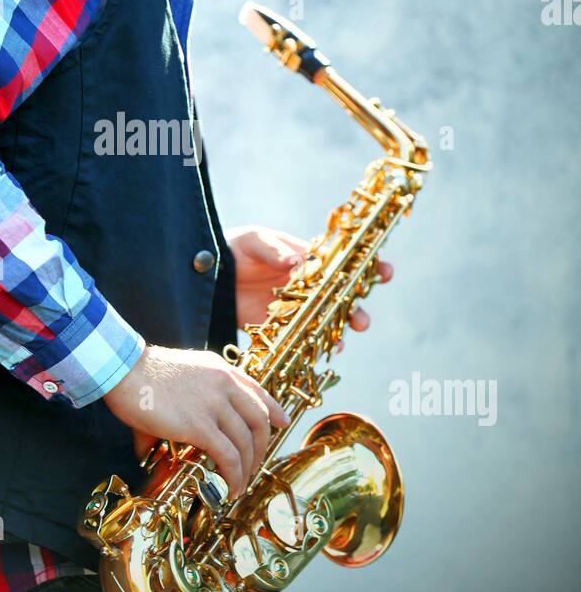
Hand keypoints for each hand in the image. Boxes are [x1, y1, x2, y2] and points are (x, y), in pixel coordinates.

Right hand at [103, 344, 291, 498]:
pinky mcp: (200, 426)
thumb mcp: (173, 380)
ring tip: (239, 486)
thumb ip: (177, 408)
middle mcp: (224, 384)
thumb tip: (147, 452)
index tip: (281, 423)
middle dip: (261, 448)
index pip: (257, 390)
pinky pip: (228, 456)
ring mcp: (214, 405)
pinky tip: (230, 488)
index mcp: (220, 370)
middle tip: (254, 466)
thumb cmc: (139, 374)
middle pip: (259, 420)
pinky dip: (234, 476)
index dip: (273, 410)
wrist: (123, 368)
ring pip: (246, 442)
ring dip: (248, 469)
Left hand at [225, 223, 392, 349]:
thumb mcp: (255, 241)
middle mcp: (306, 286)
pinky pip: (300, 338)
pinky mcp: (276, 326)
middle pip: (341, 298)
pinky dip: (314, 346)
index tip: (386, 271)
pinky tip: (325, 350)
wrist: (206, 272)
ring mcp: (294, 308)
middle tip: (364, 320)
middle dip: (358, 308)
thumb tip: (298, 259)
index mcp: (306, 259)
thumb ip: (275, 249)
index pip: (343, 263)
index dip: (367, 267)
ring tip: (348, 337)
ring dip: (341, 329)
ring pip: (326, 321)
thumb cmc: (234, 247)